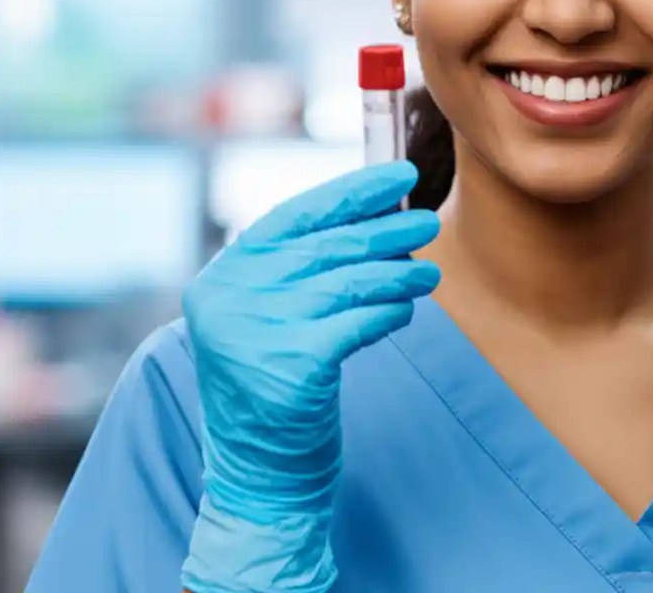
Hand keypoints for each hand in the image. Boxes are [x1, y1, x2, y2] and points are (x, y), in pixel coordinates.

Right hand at [180, 161, 440, 592]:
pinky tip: (407, 309)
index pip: (293, 217)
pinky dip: (388, 312)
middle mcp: (230, 298)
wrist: (258, 475)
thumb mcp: (266, 321)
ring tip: (430, 272)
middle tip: (427, 221)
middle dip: (385, 230)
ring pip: (347, 282)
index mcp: (222, 279)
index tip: (397, 176)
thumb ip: (299, 272)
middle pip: (326, 247)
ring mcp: (256, 330)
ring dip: (398, 273)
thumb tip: (375, 221)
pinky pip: (357, 322)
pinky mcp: (290, 365)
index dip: (349, 193)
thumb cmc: (273, 391)